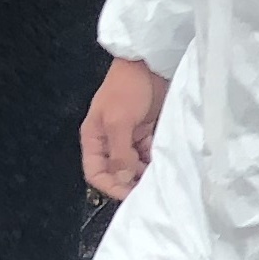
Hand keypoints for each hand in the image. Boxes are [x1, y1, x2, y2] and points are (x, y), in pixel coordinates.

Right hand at [80, 55, 167, 199]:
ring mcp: (128, 136)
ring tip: (158, 181)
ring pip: (133, 165)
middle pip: (115, 171)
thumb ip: (120, 153)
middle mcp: (109, 140)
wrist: (149, 63)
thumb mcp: (120, 122)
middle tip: (148, 192)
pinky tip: (164, 167)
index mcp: (94, 138)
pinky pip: (147, 154)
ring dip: (143, 174)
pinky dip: (154, 162)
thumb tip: (121, 179)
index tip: (128, 195)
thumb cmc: (128, 88)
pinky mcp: (145, 131)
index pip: (95, 172)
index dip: (109, 186)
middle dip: (128, 182)